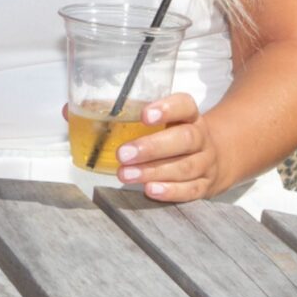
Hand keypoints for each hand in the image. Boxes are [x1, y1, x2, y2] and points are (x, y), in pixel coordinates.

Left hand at [107, 92, 231, 201]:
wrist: (217, 158)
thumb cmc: (177, 136)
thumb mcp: (165, 121)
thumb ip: (130, 116)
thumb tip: (79, 112)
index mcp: (190, 116)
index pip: (185, 105)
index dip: (167, 108)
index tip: (144, 115)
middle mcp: (201, 138)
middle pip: (185, 139)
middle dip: (152, 147)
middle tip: (123, 154)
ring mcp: (206, 163)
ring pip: (185, 167)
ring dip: (153, 171)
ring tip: (127, 174)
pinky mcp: (205, 186)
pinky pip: (190, 189)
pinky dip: (170, 191)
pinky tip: (150, 189)